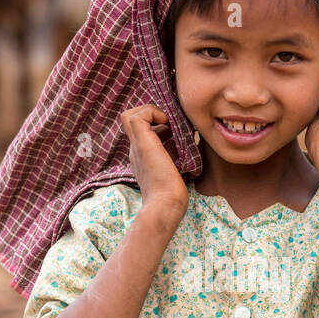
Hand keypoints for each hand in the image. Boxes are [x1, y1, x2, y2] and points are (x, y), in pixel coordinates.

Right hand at [121, 103, 188, 223]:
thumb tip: (188, 142)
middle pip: (131, 119)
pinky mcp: (142, 143)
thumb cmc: (174, 194)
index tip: (172, 128)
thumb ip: (175, 156)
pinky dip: (154, 113)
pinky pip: (139, 115)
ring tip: (170, 124)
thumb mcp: (175, 170)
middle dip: (151, 114)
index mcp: (143, 156)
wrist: (165, 205)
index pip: (140, 130)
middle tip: (170, 123)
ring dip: (152, 112)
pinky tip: (169, 125)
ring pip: (130, 114)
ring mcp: (136, 146)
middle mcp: (136, 149)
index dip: (154, 122)